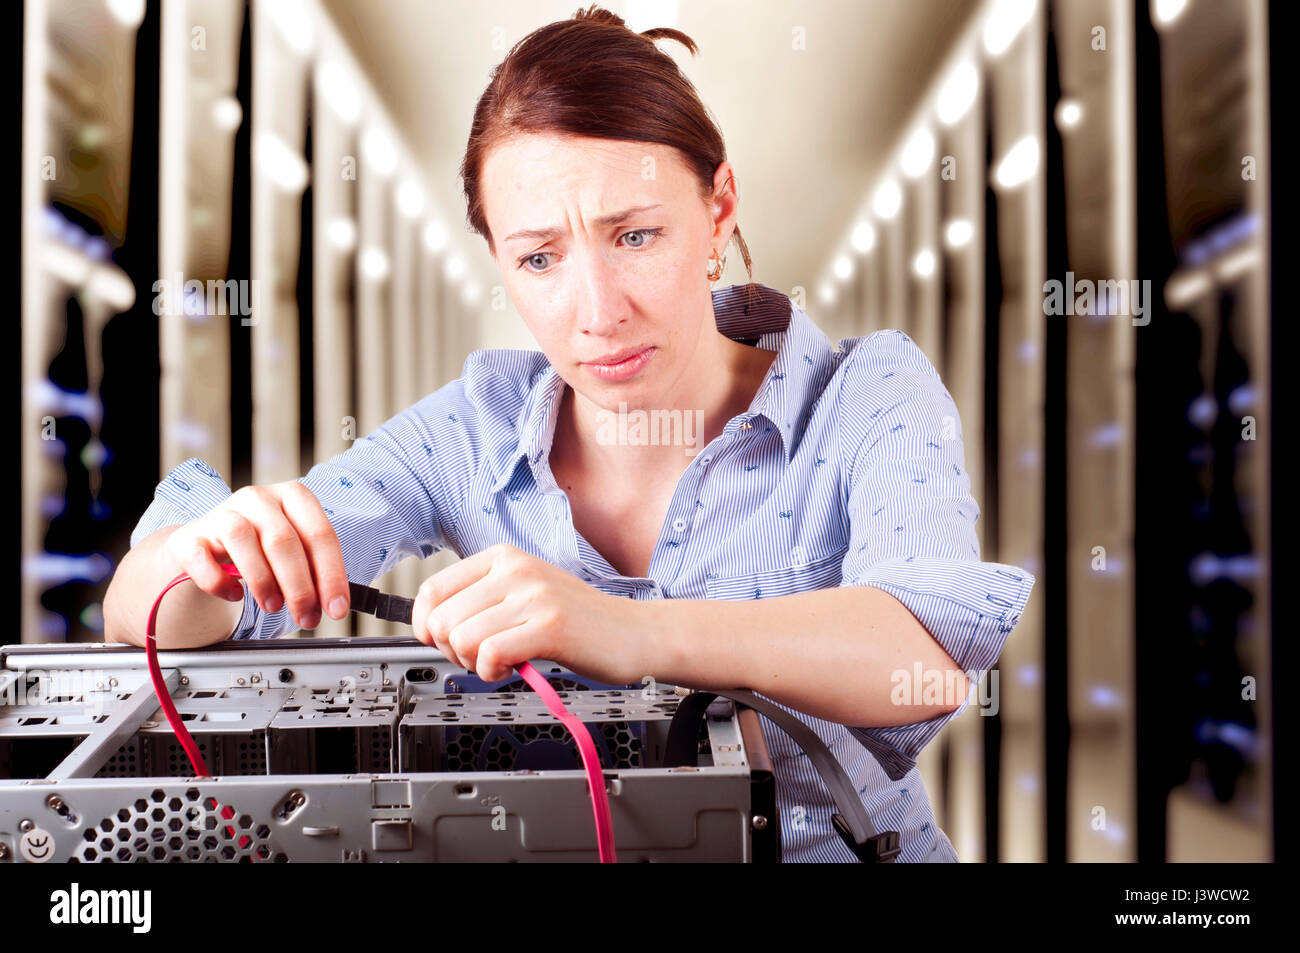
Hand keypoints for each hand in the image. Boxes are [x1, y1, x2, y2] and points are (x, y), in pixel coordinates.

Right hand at [164, 481, 349, 630]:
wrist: (206, 549)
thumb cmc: (260, 550)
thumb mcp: (293, 553)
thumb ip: (313, 572)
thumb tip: (333, 605)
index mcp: (292, 497)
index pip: (320, 534)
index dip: (331, 575)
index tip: (336, 608)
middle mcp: (258, 498)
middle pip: (282, 540)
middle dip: (299, 586)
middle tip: (307, 617)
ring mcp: (220, 514)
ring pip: (242, 538)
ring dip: (263, 580)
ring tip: (274, 606)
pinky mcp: (189, 538)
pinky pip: (201, 558)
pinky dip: (219, 581)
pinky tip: (234, 595)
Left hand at [411, 543, 648, 684]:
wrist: (632, 633)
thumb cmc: (577, 620)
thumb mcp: (524, 594)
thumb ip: (481, 602)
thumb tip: (430, 626)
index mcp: (503, 557)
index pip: (433, 589)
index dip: (425, 625)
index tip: (439, 642)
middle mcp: (516, 570)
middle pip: (442, 620)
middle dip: (453, 651)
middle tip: (481, 657)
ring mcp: (534, 596)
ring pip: (462, 638)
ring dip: (474, 664)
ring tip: (501, 662)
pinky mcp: (550, 626)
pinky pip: (490, 653)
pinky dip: (492, 672)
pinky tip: (512, 669)